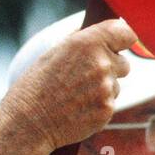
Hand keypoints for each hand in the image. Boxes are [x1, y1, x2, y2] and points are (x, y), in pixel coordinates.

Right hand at [4, 18, 136, 151]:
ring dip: (101, 89)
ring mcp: (107, 88)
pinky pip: (110, 103)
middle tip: (83, 77)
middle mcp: (101, 63)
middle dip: (110, 68)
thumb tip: (98, 35)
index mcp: (86, 43)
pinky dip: (97, 106)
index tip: (116, 46)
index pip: (126, 33)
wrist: (28, 122)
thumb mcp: (53, 53)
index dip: (122, 40)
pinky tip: (76, 108)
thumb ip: (81, 43)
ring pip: (115, 85)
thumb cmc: (35, 87)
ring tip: (74, 96)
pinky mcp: (108, 109)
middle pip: (124, 63)